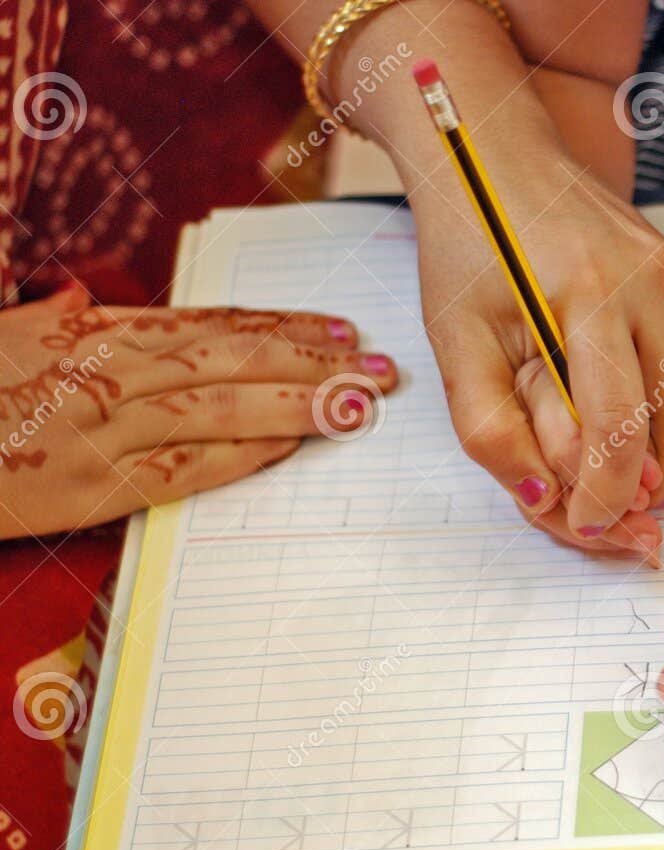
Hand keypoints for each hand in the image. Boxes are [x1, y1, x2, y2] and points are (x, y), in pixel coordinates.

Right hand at [0, 286, 398, 538]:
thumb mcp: (9, 336)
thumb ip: (66, 324)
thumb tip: (92, 302)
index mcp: (92, 332)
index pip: (210, 325)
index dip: (283, 327)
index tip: (339, 328)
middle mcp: (104, 371)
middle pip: (232, 359)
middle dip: (314, 360)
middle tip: (380, 363)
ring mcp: (98, 428)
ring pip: (222, 406)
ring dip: (299, 403)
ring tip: (359, 400)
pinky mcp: (89, 486)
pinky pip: (184, 466)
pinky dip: (242, 453)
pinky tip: (293, 446)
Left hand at [394, 70, 663, 556]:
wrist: (491, 152)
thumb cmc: (468, 242)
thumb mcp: (455, 341)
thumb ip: (492, 428)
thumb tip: (543, 500)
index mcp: (591, 292)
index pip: (619, 426)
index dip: (604, 493)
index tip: (587, 527)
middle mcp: (652, 281)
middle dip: (649, 482)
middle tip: (613, 515)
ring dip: (663, 451)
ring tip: (617, 475)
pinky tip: (624, 422)